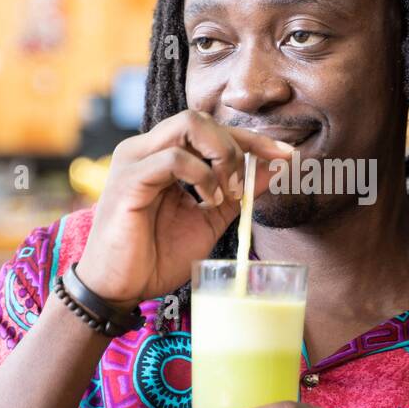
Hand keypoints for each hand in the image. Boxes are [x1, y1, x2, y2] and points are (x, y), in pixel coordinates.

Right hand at [76, 109, 292, 306]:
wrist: (121, 289)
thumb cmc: (156, 257)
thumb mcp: (209, 221)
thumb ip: (238, 193)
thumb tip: (275, 169)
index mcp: (162, 157)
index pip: (211, 130)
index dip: (252, 139)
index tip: (287, 155)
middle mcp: (146, 149)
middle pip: (201, 119)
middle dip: (238, 145)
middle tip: (245, 186)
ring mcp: (135, 160)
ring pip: (188, 124)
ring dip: (221, 157)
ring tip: (227, 194)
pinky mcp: (129, 180)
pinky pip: (173, 158)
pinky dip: (201, 176)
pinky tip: (208, 200)